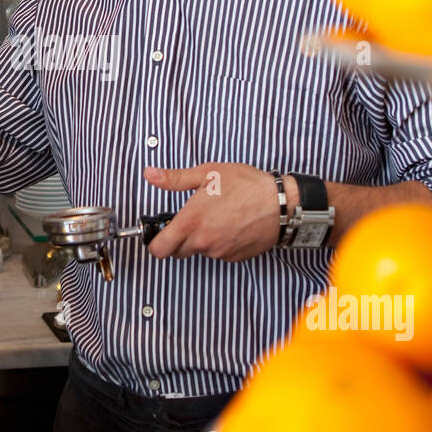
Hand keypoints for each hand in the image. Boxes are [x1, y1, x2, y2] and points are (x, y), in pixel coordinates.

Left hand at [144, 163, 281, 261]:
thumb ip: (174, 178)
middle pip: (178, 252)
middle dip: (180, 239)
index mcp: (191, 221)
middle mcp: (203, 241)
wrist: (280, 204)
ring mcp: (220, 252)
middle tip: (192, 220)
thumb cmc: (246, 186)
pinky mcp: (235, 257)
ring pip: (201, 252)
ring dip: (203, 240)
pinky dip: (221, 244)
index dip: (155, 243)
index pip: (159, 249)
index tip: (159, 235)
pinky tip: (231, 226)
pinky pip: (220, 254)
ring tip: (217, 218)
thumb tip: (151, 175)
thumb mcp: (207, 173)